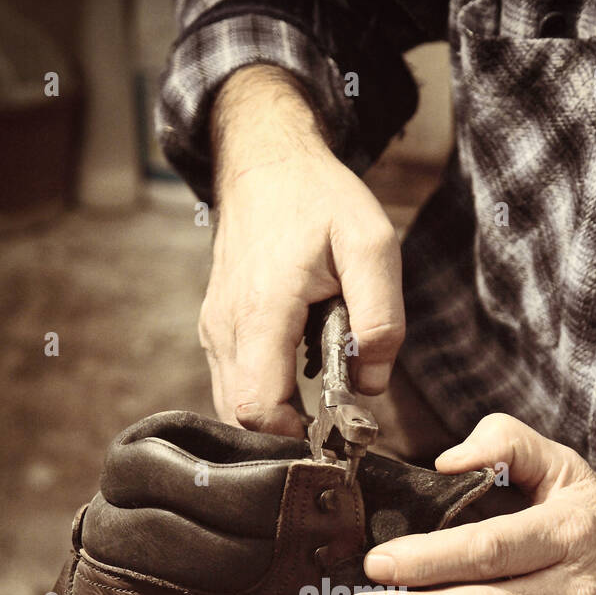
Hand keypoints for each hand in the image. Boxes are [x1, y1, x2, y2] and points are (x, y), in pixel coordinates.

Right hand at [203, 66, 403, 434]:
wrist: (265, 161)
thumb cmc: (320, 199)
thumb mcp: (372, 245)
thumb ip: (381, 319)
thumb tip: (372, 384)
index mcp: (263, 310)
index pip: (259, 406)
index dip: (294, 433)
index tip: (333, 429)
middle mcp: (227, 326)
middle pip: (242, 416)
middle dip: (285, 432)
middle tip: (332, 420)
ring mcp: (214, 328)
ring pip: (232, 403)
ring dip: (273, 414)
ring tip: (318, 397)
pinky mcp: (214, 327)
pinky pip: (231, 381)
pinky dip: (262, 392)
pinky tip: (297, 373)